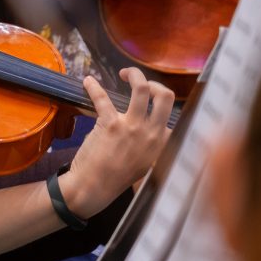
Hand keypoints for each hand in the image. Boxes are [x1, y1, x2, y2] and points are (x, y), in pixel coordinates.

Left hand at [61, 67, 173, 217]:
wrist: (94, 188)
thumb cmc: (116, 177)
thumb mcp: (145, 164)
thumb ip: (152, 145)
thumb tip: (153, 128)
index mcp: (162, 143)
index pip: (172, 115)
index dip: (161, 105)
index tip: (151, 102)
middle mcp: (152, 133)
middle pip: (166, 97)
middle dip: (154, 83)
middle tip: (141, 82)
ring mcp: (132, 127)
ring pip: (142, 89)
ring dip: (134, 75)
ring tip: (124, 73)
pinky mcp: (110, 124)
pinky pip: (103, 97)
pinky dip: (94, 87)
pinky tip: (88, 81)